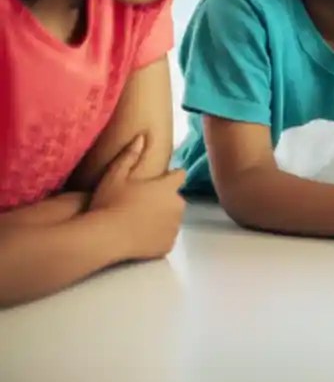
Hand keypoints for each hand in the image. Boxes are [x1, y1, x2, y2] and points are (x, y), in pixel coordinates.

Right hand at [90, 137, 185, 259]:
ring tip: (140, 221)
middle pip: (175, 198)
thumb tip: (142, 137)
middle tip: (142, 204)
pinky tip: (141, 236)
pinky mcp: (168, 245)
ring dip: (163, 217)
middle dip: (164, 199)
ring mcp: (174, 226)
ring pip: (172, 218)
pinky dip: (158, 236)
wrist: (106, 237)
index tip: (160, 180)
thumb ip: (130, 156)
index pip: (179, 175)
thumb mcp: (115, 175)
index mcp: (167, 186)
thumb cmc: (110, 203)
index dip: (170, 176)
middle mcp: (177, 205)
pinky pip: (166, 237)